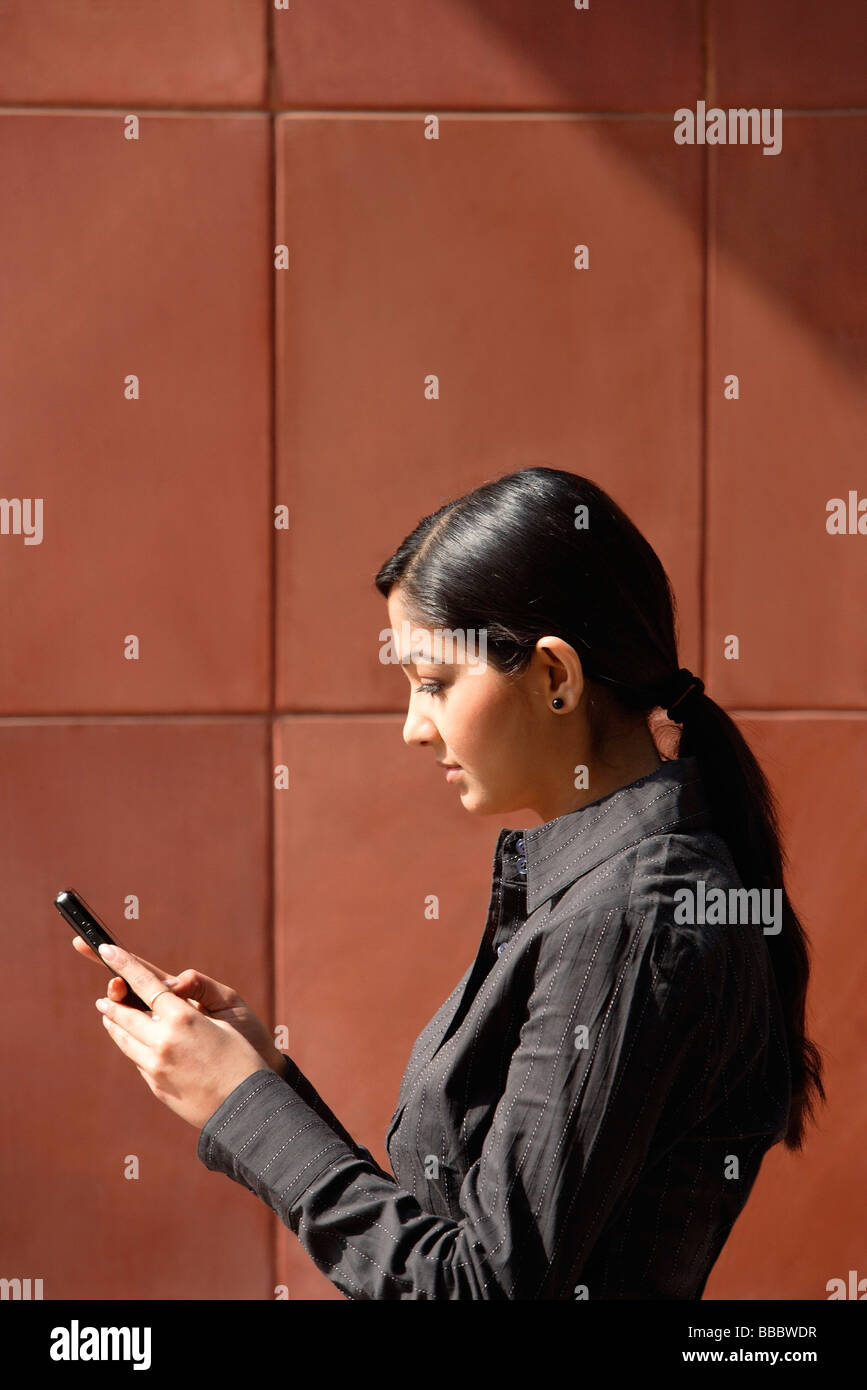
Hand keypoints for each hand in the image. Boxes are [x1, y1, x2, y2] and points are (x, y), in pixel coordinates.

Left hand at [71, 934, 287, 1076]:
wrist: (247, 1109)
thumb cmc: (244, 1056)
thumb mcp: (226, 1016)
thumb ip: (194, 996)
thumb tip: (168, 989)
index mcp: (183, 1018)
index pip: (145, 983)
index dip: (123, 964)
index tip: (108, 950)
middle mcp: (163, 1041)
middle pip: (124, 1014)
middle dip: (111, 1001)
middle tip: (103, 995)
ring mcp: (156, 1067)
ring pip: (124, 1039)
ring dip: (115, 1024)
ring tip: (109, 1015)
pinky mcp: (156, 1086)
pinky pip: (137, 1060)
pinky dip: (132, 1046)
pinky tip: (134, 1042)